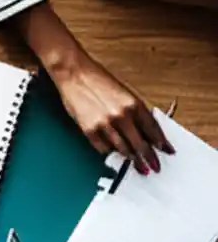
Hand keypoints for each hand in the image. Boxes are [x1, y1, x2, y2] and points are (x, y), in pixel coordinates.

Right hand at [49, 49, 172, 174]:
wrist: (75, 74)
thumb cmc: (98, 81)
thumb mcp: (124, 93)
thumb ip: (135, 111)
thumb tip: (144, 129)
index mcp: (134, 104)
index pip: (153, 129)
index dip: (160, 142)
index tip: (166, 151)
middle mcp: (121, 115)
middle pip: (139, 143)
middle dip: (148, 158)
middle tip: (153, 167)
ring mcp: (104, 124)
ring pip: (122, 148)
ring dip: (131, 159)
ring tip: (137, 166)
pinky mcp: (89, 130)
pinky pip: (103, 148)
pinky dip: (109, 151)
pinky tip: (113, 153)